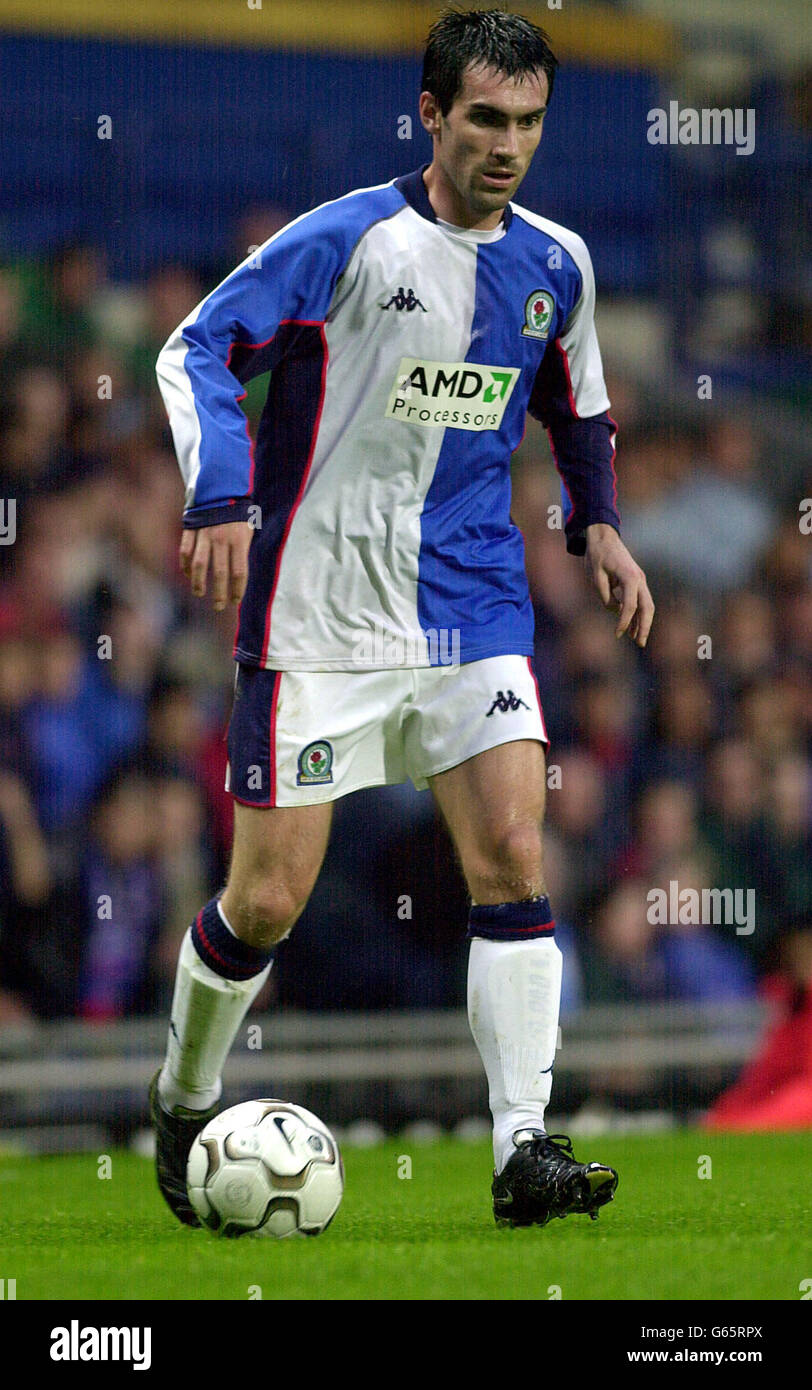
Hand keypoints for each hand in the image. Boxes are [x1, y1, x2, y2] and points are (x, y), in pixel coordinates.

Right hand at [179, 521, 253, 611]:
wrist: (221, 486)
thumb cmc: (238, 513)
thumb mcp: (248, 530)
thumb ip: (242, 551)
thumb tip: (238, 577)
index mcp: (239, 540)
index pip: (239, 572)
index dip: (237, 590)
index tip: (235, 601)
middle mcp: (221, 539)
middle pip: (220, 573)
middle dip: (219, 593)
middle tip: (218, 606)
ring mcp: (204, 534)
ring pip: (199, 565)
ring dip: (198, 583)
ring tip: (199, 593)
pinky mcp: (191, 529)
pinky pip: (186, 551)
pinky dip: (186, 565)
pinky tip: (189, 575)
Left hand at [584, 523, 654, 646]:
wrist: (603, 536)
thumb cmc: (597, 555)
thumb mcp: (595, 576)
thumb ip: (604, 596)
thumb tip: (615, 610)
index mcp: (630, 576)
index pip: (630, 606)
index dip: (624, 622)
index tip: (617, 634)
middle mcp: (639, 578)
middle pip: (647, 607)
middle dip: (645, 627)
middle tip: (641, 644)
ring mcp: (639, 579)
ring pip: (647, 605)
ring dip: (643, 622)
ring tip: (637, 640)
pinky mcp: (636, 581)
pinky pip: (640, 600)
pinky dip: (638, 614)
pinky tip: (632, 626)